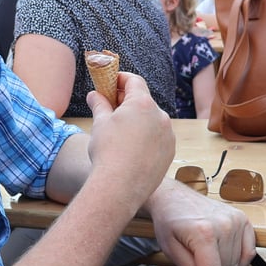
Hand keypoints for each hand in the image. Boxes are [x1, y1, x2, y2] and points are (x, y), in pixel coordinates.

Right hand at [85, 73, 174, 212]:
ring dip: (139, 121)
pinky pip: (158, 137)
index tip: (110, 83)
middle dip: (128, 102)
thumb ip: (100, 104)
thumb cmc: (107, 151)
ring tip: (121, 133)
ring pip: (152, 120)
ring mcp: (168, 134)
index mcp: (143, 103)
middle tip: (111, 109)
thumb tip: (95, 95)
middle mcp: (160, 116)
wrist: (120, 186)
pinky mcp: (170, 151)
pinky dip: (147, 138)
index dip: (121, 79)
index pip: (134, 81)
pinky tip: (132, 149)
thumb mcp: (100, 123)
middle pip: (144, 101)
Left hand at [144, 180, 255, 265]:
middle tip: (191, 261)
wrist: (174, 197)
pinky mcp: (243, 219)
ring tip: (203, 251)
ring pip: (234, 265)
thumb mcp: (169, 250)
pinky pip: (248, 253)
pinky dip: (236, 259)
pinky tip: (222, 251)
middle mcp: (223, 226)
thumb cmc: (169, 223)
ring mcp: (236, 221)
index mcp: (202, 233)